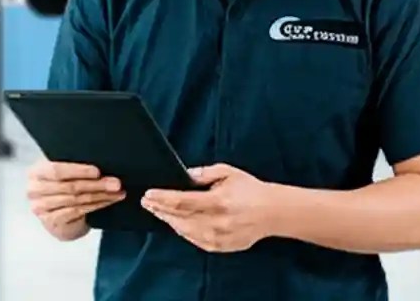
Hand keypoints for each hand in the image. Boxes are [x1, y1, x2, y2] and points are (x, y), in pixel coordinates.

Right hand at [27, 159, 125, 240]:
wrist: (60, 219)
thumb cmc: (64, 190)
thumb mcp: (65, 175)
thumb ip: (74, 169)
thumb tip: (102, 163)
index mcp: (36, 172)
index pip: (57, 171)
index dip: (78, 171)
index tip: (98, 171)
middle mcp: (34, 190)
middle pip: (69, 187)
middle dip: (96, 184)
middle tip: (115, 183)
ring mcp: (41, 209)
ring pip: (76, 200)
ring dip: (101, 196)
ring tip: (116, 192)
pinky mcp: (51, 222)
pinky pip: (77, 212)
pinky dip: (97, 206)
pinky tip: (108, 201)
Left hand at [141, 163, 277, 252]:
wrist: (273, 212)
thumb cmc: (250, 190)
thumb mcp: (227, 172)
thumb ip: (203, 173)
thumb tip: (183, 174)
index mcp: (219, 202)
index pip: (182, 201)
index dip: (162, 198)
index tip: (149, 194)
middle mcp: (218, 222)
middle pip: (179, 218)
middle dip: (160, 209)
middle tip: (146, 201)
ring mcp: (219, 237)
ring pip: (184, 231)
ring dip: (168, 220)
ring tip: (157, 210)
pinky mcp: (221, 247)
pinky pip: (194, 240)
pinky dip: (182, 231)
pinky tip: (175, 222)